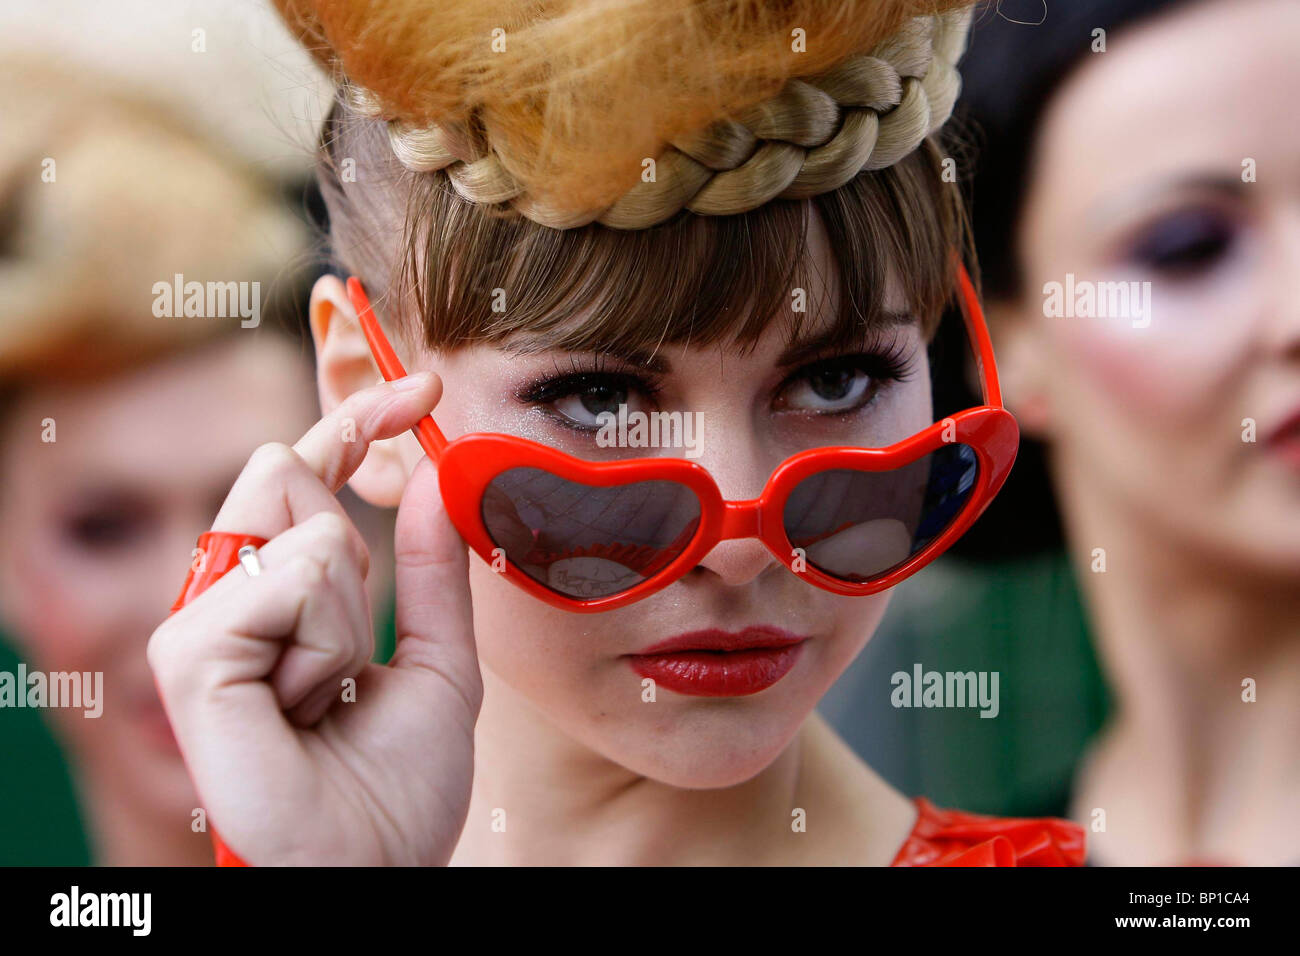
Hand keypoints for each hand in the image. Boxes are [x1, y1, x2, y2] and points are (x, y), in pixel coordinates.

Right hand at [148, 372, 480, 864]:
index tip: (427, 387)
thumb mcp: (439, 659)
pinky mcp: (188, 652)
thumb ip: (433, 570)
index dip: (361, 418)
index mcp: (278, 591)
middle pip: (287, 468)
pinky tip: (302, 708)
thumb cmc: (397, 783)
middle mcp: (228, 594)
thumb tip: (432, 474)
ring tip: (328, 696)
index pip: (307, 471)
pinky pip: (289, 582)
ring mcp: (198, 620)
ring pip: (302, 529)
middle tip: (357, 647)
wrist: (375, 867)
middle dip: (356, 543)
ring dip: (350, 618)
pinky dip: (326, 647)